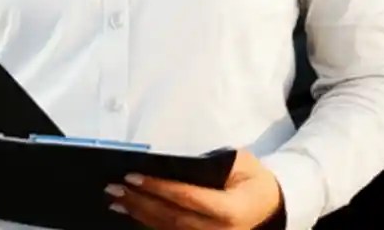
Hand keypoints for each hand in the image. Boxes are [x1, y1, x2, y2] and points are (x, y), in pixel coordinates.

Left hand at [104, 149, 283, 229]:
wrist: (270, 204)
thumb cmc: (251, 178)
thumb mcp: (241, 162)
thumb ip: (212, 161)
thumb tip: (173, 160)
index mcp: (231, 210)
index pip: (188, 198)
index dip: (159, 188)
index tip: (133, 176)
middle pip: (173, 218)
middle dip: (140, 203)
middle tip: (114, 188)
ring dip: (139, 215)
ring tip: (115, 200)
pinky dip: (148, 223)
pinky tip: (131, 212)